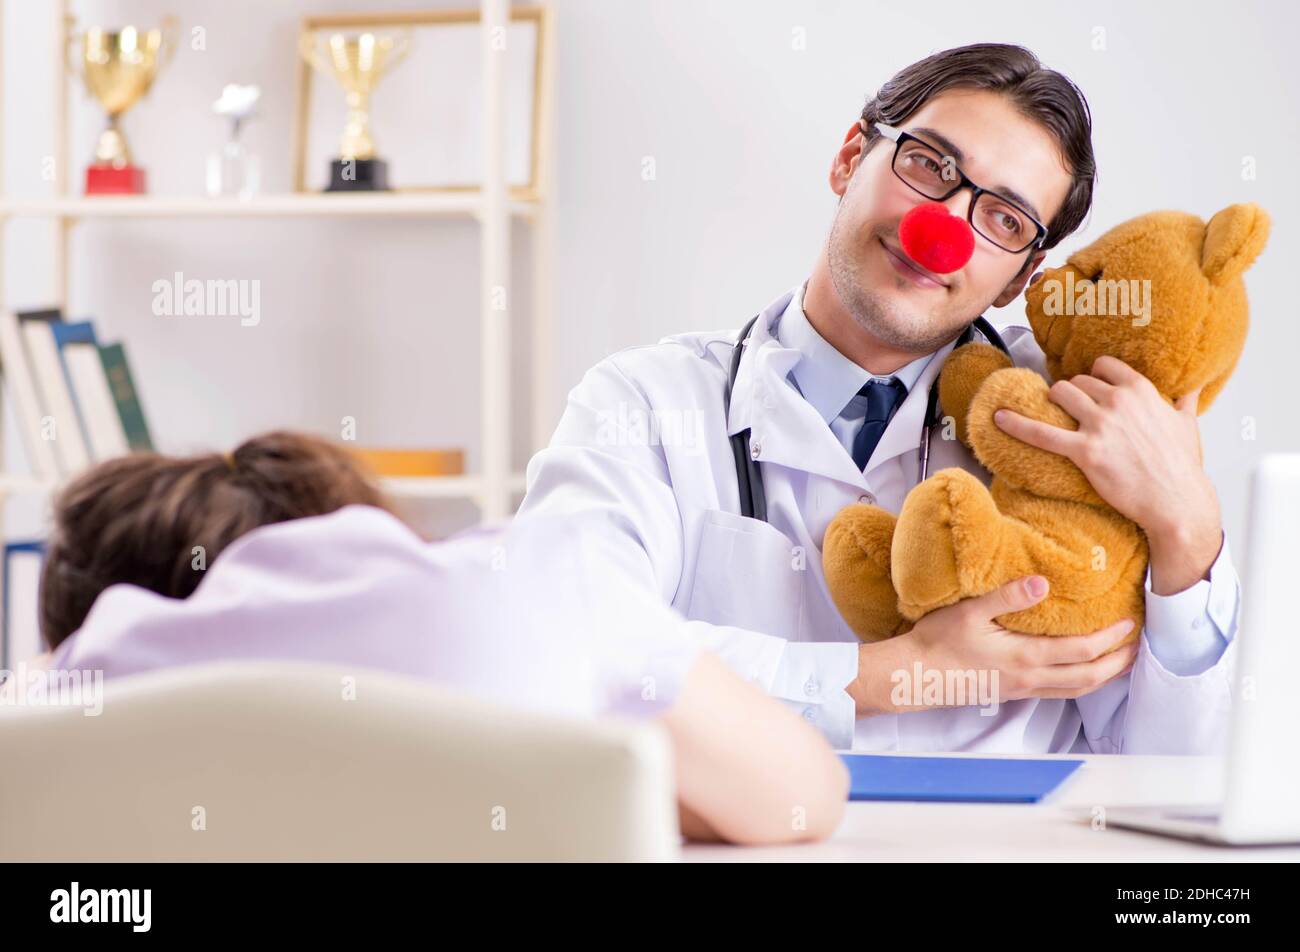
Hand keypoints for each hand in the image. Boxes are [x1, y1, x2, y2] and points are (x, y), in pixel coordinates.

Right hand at [848, 575, 1137, 716]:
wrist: (915, 675)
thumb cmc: (938, 642)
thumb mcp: (969, 612)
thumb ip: (1007, 597)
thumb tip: (1042, 583)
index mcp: (1024, 658)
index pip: (1081, 652)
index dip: (1110, 639)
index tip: (1129, 623)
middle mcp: (1029, 678)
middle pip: (1088, 677)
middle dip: (1117, 663)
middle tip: (1137, 647)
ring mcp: (1021, 689)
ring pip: (1075, 690)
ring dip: (1103, 677)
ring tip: (1119, 662)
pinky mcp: (1011, 692)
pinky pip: (1058, 692)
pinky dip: (1079, 683)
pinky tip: (1078, 672)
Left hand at [992, 355, 1221, 592]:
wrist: (1176, 501)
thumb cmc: (1181, 466)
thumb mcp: (1187, 425)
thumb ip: (1184, 401)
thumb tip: (1193, 388)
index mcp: (1141, 390)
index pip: (1102, 366)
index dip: (1092, 377)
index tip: (1089, 389)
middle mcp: (1118, 401)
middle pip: (1076, 381)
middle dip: (1070, 394)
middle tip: (1069, 411)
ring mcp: (1100, 425)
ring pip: (1060, 394)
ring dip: (1051, 403)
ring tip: (1051, 415)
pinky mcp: (1084, 451)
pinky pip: (1041, 432)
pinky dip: (1016, 424)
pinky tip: (998, 417)